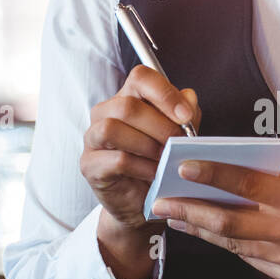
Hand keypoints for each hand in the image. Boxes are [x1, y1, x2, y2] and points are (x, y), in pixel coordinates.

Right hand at [80, 67, 201, 232]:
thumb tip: (190, 98)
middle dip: (160, 126)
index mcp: (128, 98)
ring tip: (164, 159)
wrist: (143, 202)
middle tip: (178, 144)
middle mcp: (105, 113)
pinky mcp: (89, 164)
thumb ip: (186, 116)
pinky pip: (115, 159)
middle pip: (127, 105)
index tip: (186, 115)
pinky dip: (141, 167)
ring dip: (146, 145)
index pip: (140, 77)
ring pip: (113, 128)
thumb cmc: (157, 163)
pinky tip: (154, 173)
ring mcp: (92, 138)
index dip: (164, 92)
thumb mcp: (178, 136)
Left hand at [151, 153, 279, 278]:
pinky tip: (207, 230)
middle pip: (228, 223)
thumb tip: (231, 165)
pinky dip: (226, 242)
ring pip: (231, 243)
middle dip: (189, 211)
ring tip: (174, 215)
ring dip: (199, 229)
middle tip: (161, 201)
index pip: (247, 186)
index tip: (184, 168)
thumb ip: (273, 171)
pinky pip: (246, 256)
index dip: (213, 176)